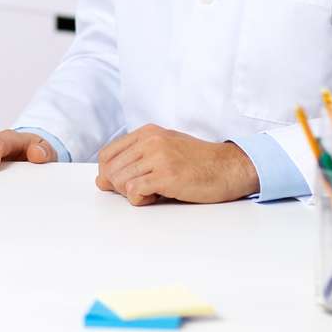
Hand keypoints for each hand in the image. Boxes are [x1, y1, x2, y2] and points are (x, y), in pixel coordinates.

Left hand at [94, 124, 258, 204]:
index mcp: (147, 133)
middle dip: (119, 187)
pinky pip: (135, 191)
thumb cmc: (198, 162)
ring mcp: (158, 157)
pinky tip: (155, 197)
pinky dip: (139, 199)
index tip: (119, 185)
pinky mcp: (167, 175)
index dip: (107, 174)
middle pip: (111, 170)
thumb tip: (101, 181)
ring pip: (120, 181)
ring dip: (131, 194)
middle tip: (139, 192)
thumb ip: (134, 161)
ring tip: (151, 193)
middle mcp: (150, 141)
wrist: (229, 167)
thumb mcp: (164, 151)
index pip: (107, 154)